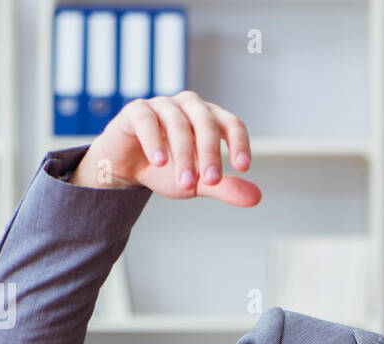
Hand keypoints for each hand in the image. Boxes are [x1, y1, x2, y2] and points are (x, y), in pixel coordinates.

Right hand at [71, 90, 260, 206]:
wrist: (127, 169)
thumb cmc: (168, 170)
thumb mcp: (198, 182)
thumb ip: (224, 188)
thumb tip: (256, 198)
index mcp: (209, 119)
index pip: (231, 124)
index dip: (239, 143)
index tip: (242, 167)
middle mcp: (189, 107)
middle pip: (206, 122)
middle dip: (210, 153)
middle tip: (211, 181)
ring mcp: (162, 105)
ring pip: (178, 122)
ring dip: (183, 154)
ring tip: (185, 182)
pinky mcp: (136, 111)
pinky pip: (147, 119)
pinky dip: (154, 141)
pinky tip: (159, 162)